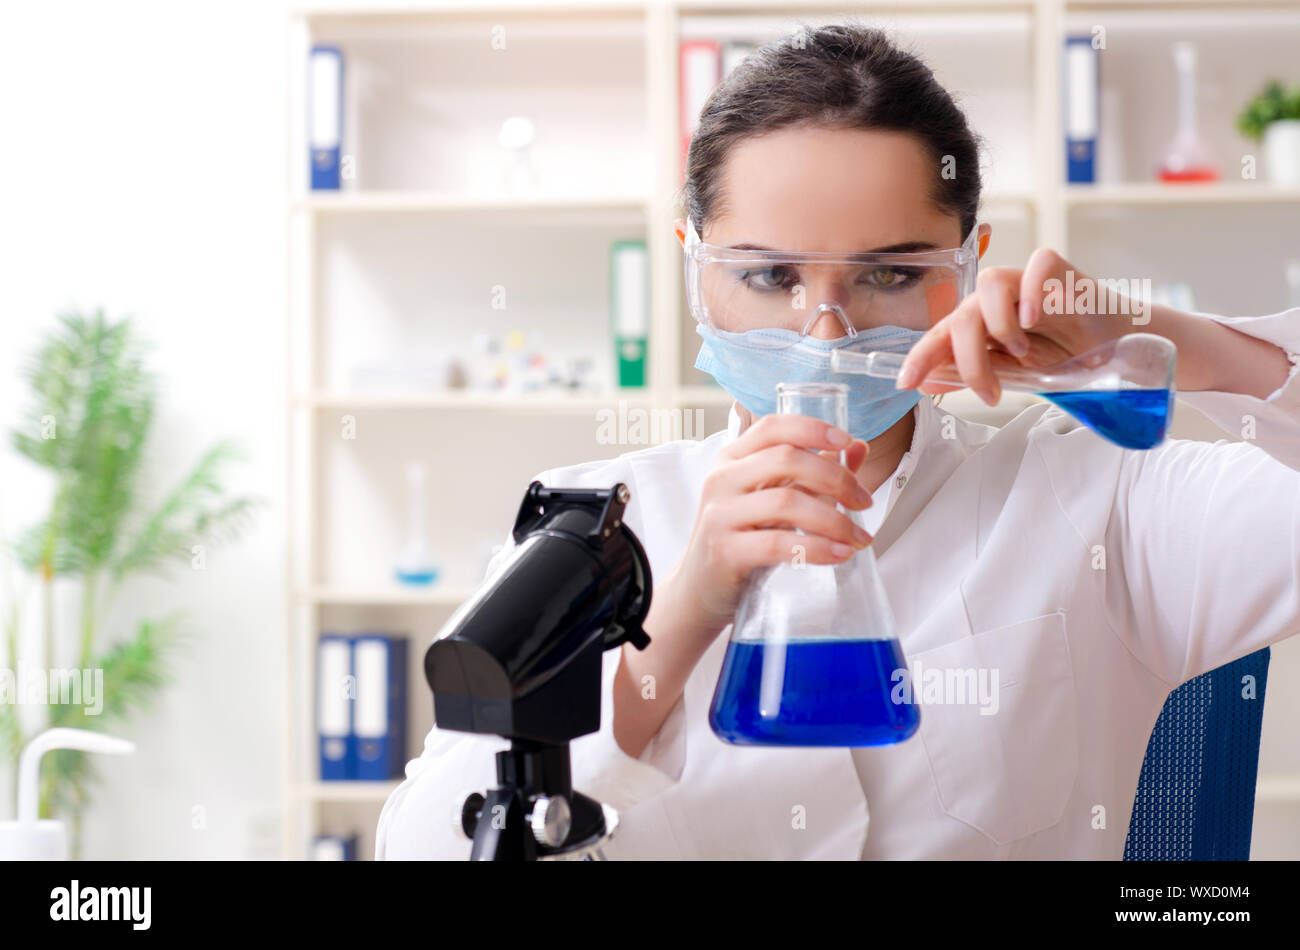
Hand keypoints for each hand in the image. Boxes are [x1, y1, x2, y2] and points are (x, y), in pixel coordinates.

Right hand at [664, 413, 873, 637]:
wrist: (700, 589)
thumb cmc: (742, 539)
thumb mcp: (773, 499)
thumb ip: (813, 473)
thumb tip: (858, 448)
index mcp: (732, 459)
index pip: (772, 427)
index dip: (812, 428)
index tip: (847, 440)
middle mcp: (721, 479)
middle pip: (786, 460)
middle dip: (837, 479)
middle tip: (864, 503)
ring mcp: (720, 514)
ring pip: (787, 502)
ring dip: (835, 521)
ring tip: (859, 538)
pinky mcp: (724, 551)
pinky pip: (778, 543)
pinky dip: (817, 548)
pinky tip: (840, 554)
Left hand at [897, 248, 1128, 404]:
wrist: (1114, 347)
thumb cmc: (1063, 356)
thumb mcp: (1015, 374)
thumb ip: (976, 375)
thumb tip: (929, 384)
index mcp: (980, 323)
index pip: (941, 333)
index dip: (921, 356)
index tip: (907, 383)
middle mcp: (997, 301)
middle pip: (963, 315)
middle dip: (970, 361)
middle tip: (991, 393)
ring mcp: (1027, 283)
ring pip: (990, 282)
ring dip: (999, 325)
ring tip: (1022, 352)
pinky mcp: (1061, 271)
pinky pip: (1039, 264)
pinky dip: (1033, 292)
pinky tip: (1034, 320)